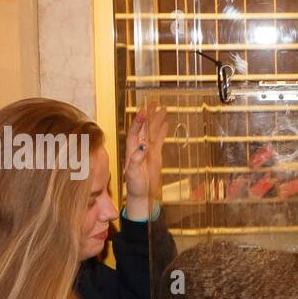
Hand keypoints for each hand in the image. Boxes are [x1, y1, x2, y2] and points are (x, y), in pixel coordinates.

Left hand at [123, 102, 166, 217]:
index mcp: (131, 150)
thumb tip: (143, 146)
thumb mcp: (133, 173)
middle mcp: (139, 147)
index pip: (135, 131)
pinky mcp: (155, 155)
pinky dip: (162, 131)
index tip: (144, 112)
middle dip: (148, 115)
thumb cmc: (135, 185)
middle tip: (153, 103)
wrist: (141, 195)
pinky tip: (166, 123)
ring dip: (156, 120)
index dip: (138, 121)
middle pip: (144, 128)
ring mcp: (148, 150)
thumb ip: (136, 160)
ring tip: (162, 109)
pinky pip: (159, 140)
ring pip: (152, 132)